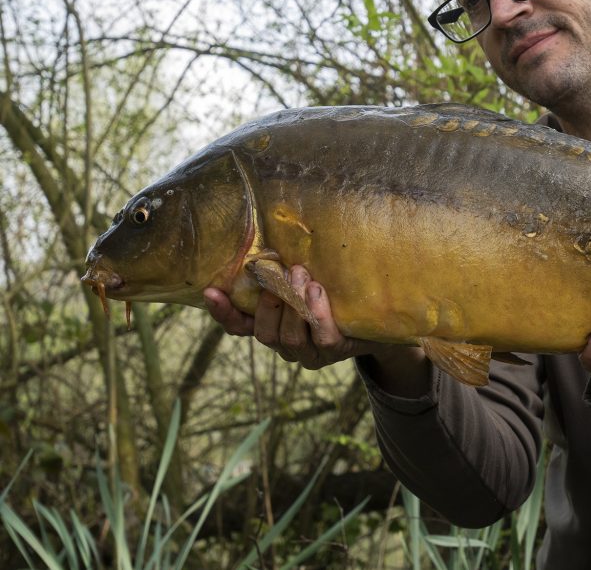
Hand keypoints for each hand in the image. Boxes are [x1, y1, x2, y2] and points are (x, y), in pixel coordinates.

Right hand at [203, 264, 378, 369]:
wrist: (377, 316)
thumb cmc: (334, 292)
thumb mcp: (304, 280)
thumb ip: (283, 273)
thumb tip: (267, 240)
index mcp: (273, 327)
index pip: (239, 327)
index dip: (223, 313)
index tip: (210, 291)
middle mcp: (286, 346)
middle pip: (265, 334)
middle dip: (271, 302)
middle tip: (282, 272)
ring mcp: (310, 354)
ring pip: (291, 338)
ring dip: (294, 305)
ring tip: (302, 276)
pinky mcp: (334, 352)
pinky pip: (322, 337)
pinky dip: (317, 313)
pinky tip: (317, 291)